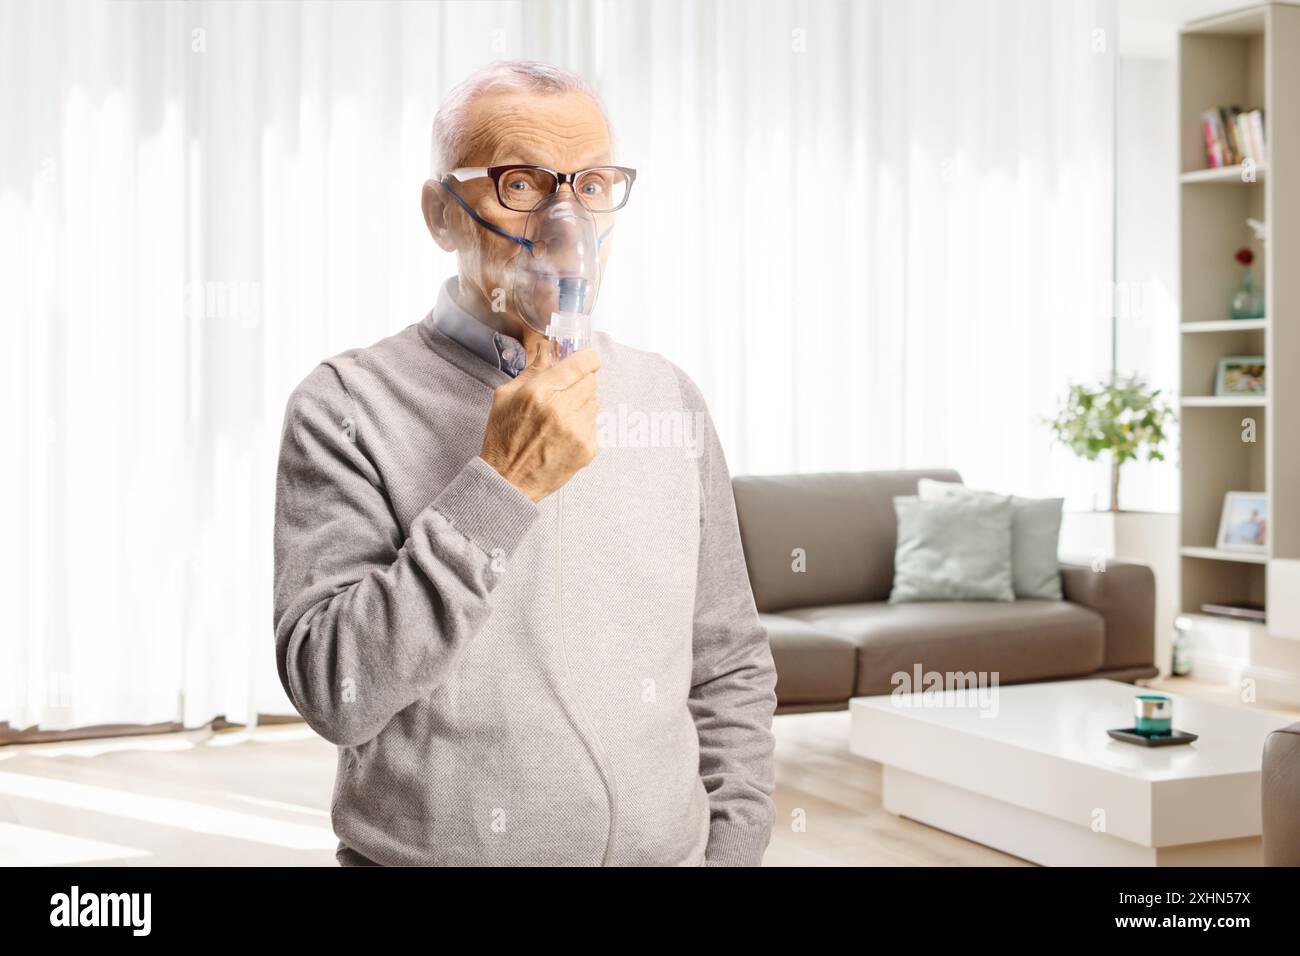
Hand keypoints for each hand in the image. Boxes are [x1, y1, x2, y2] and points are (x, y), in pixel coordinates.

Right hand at [479, 341, 600, 501]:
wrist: (509, 481)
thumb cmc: (504, 439)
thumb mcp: (506, 397)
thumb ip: (532, 371)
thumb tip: (549, 350)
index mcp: (539, 392)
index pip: (580, 364)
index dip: (588, 358)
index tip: (587, 359)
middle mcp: (561, 410)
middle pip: (591, 381)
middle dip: (580, 381)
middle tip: (565, 392)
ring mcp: (576, 430)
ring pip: (595, 401)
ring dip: (582, 403)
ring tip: (560, 416)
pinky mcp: (587, 448)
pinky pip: (595, 424)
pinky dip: (583, 425)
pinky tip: (563, 434)